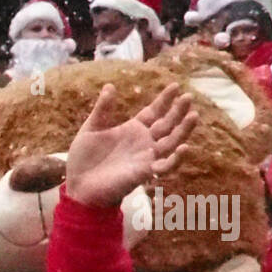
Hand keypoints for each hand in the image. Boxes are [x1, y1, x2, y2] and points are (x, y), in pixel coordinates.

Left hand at [65, 83, 197, 206]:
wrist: (78, 186)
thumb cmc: (84, 159)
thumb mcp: (91, 129)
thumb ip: (103, 110)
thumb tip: (110, 85)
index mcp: (133, 129)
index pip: (154, 112)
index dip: (165, 100)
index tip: (176, 86)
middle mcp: (143, 142)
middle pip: (166, 124)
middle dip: (178, 111)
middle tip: (188, 96)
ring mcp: (146, 157)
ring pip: (171, 142)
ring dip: (183, 130)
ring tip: (193, 115)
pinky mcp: (144, 172)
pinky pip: (165, 166)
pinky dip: (175, 159)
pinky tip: (184, 147)